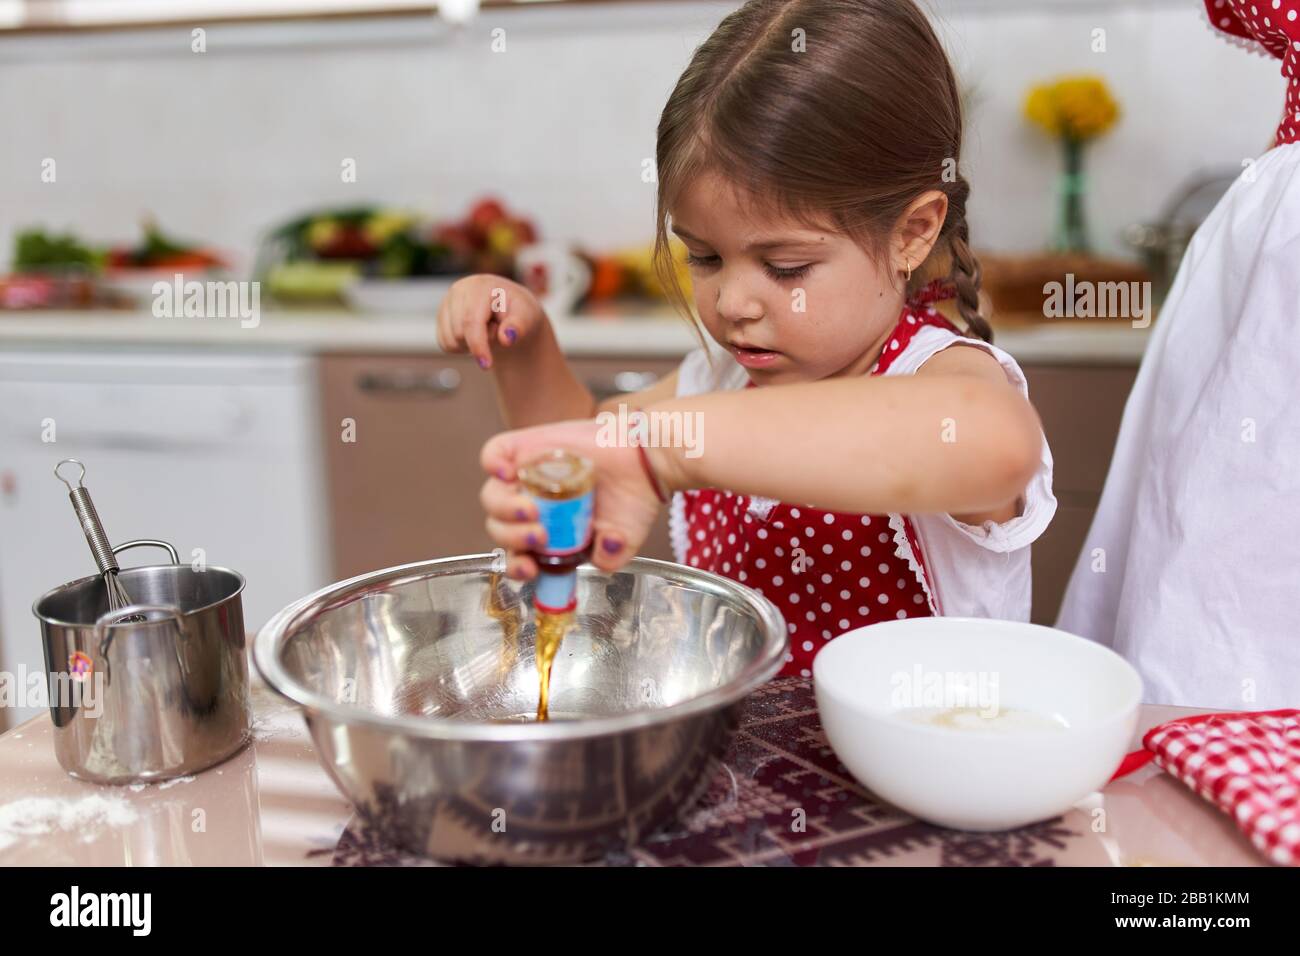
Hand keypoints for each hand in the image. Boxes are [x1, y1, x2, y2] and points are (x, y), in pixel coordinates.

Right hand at [436, 274, 547, 368]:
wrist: (510, 310)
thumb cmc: (520, 312)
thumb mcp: (527, 317)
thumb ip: (519, 326)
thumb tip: (506, 338)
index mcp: (480, 286)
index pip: (471, 320)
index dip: (478, 345)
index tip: (486, 365)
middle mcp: (459, 290)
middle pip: (458, 333)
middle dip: (479, 343)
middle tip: (496, 330)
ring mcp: (446, 302)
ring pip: (449, 341)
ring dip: (470, 346)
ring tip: (487, 331)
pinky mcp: (441, 316)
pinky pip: (445, 344)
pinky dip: (461, 347)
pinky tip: (475, 335)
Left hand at [479, 419, 664, 579]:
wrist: (648, 455)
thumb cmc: (634, 495)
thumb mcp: (626, 538)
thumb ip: (612, 556)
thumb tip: (599, 557)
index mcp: (549, 533)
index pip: (516, 554)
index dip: (516, 565)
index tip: (530, 568)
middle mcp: (532, 506)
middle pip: (499, 526)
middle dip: (513, 537)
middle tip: (540, 535)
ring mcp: (527, 476)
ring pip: (492, 495)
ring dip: (504, 509)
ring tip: (531, 511)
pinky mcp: (528, 447)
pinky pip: (493, 453)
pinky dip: (493, 462)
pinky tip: (507, 473)